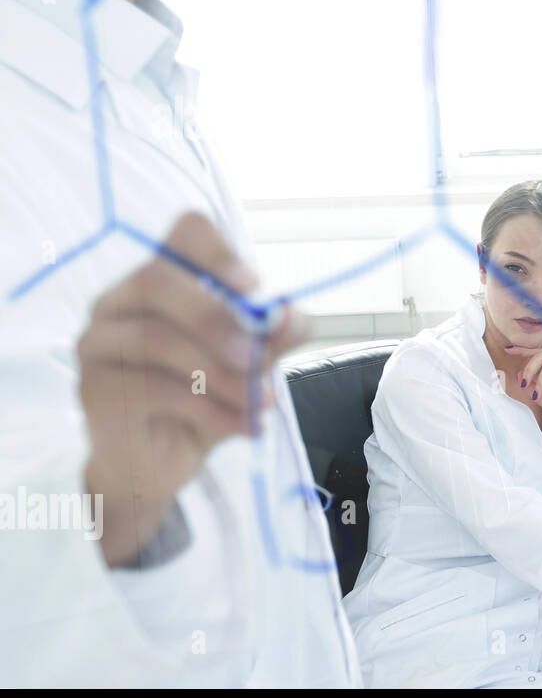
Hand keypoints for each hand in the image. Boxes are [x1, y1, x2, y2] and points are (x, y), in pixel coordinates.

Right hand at [79, 212, 305, 567]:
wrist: (160, 464)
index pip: (184, 233)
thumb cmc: (205, 397)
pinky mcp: (92, 389)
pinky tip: (244, 425)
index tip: (253, 285)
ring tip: (263, 401)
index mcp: (164, 279)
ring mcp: (98, 343)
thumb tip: (292, 316)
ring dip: (221, 374)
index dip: (217, 251)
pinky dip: (210, 408)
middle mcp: (119, 300)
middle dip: (216, 320)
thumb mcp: (251, 366)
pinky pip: (150, 389)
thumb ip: (272, 338)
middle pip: (156, 281)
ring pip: (155, 339)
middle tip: (257, 357)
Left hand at [504, 345, 541, 419]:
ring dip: (541, 379)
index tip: (508, 350)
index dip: (522, 351)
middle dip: (529, 370)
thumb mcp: (538, 395)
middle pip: (541, 356)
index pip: (537, 353)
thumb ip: (528, 385)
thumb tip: (518, 373)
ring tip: (539, 393)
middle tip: (524, 384)